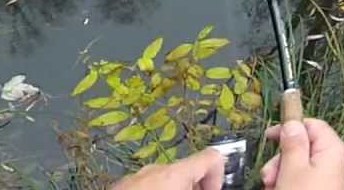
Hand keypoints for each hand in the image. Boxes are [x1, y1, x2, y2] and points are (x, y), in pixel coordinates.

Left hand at [111, 148, 225, 189]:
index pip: (211, 157)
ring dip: (177, 189)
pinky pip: (150, 184)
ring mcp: (137, 175)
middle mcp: (155, 168)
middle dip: (197, 186)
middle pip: (189, 170)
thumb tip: (213, 184)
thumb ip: (204, 186)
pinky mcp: (124, 184)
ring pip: (168, 179)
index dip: (220, 175)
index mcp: (174, 173)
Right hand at [260, 119, 343, 189]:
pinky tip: (278, 188)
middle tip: (270, 171)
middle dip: (280, 156)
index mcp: (331, 149)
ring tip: (273, 184)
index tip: (271, 136)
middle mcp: (331, 159)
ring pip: (296, 160)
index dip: (290, 127)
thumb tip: (292, 123)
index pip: (312, 124)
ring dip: (279, 170)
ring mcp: (325, 173)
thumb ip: (293, 142)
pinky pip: (299, 174)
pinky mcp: (318, 185)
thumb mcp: (292, 167)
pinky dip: (285, 179)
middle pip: (301, 143)